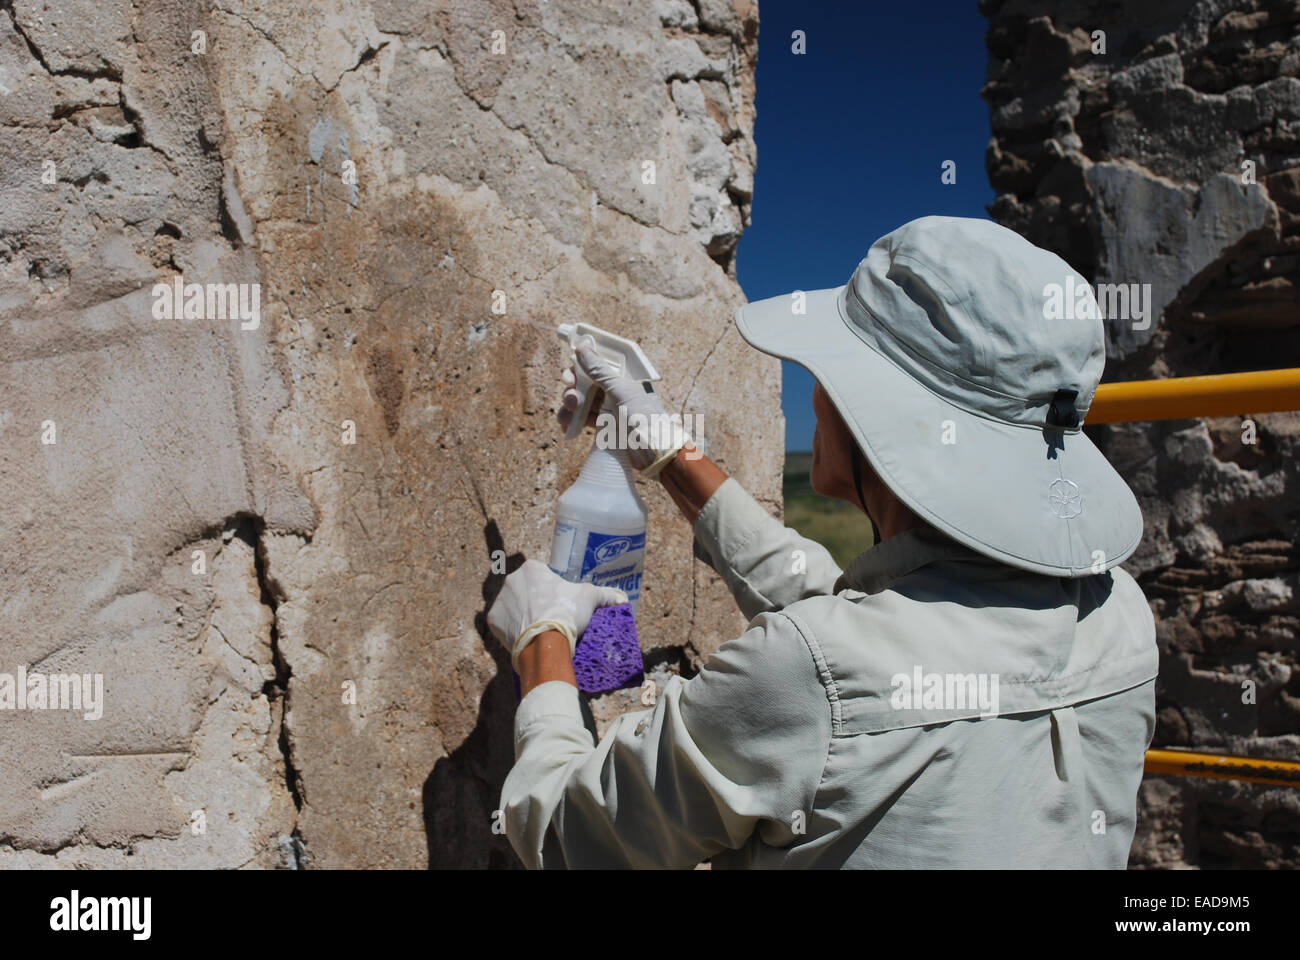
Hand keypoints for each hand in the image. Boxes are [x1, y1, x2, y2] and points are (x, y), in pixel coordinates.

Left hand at [487, 559, 627, 670]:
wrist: (546, 644)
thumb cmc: (566, 615)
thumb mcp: (590, 599)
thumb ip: (606, 594)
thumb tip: (622, 598)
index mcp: (532, 568)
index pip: (543, 574)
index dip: (553, 588)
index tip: (560, 602)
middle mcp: (511, 579)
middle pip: (526, 589)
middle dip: (536, 600)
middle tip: (551, 616)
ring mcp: (499, 600)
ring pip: (513, 604)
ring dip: (523, 613)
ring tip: (539, 628)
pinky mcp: (492, 620)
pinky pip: (502, 621)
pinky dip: (512, 628)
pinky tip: (526, 635)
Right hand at [559, 336, 689, 475]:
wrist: (654, 452)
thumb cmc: (643, 418)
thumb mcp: (620, 391)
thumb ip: (599, 371)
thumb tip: (582, 347)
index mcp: (621, 377)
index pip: (594, 366)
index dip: (578, 369)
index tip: (570, 378)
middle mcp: (614, 390)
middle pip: (583, 384)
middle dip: (572, 391)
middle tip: (571, 401)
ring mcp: (608, 408)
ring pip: (581, 402)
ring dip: (569, 408)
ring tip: (566, 418)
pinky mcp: (604, 426)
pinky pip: (583, 419)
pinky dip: (573, 421)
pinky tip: (567, 427)